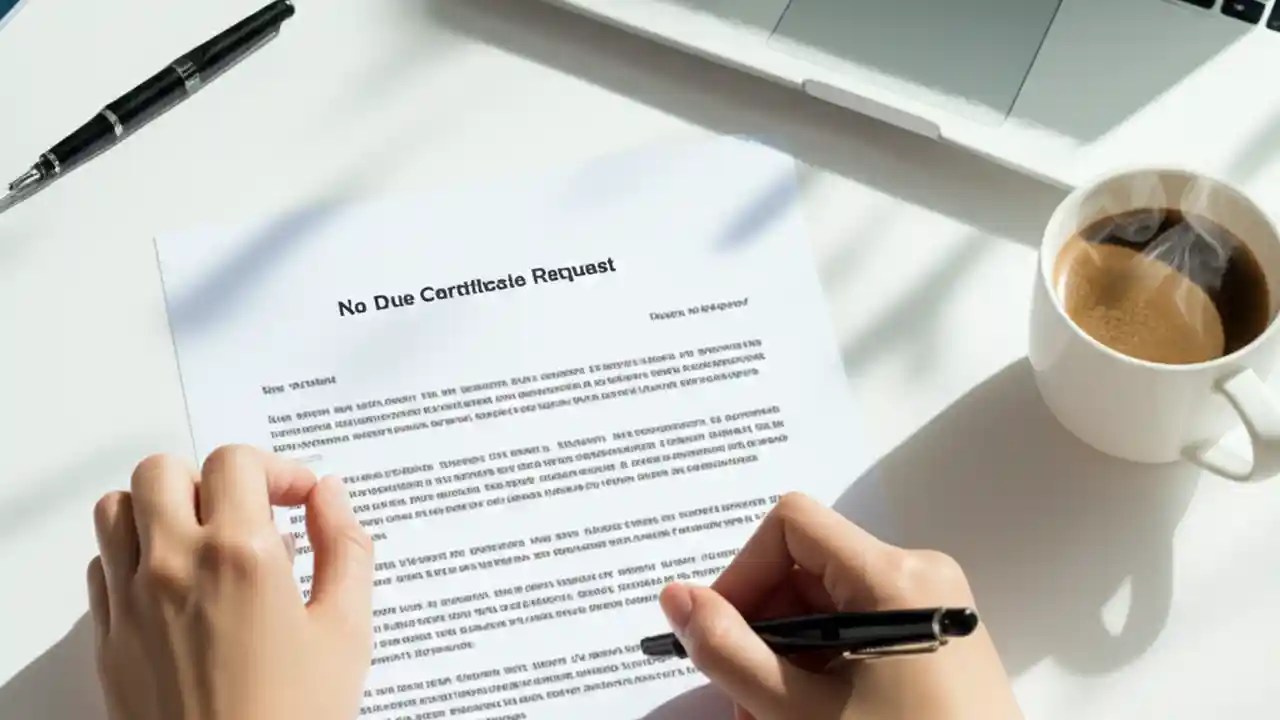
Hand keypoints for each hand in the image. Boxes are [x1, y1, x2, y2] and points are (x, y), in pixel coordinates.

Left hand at [87, 446, 373, 719]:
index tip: (302, 499)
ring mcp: (131, 600)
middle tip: (251, 511)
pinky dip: (133, 556)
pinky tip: (176, 582)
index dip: (277, 469)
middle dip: (212, 480)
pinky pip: (101, 566)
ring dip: (161, 508)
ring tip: (205, 536)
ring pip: (118, 510)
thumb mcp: (347, 630)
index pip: (237, 462)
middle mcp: (175, 565)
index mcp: (241, 554)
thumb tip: (330, 496)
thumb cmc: (294, 717)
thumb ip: (346, 548)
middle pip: (164, 471)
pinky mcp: (108, 637)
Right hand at [659, 493, 1020, 719]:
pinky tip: (808, 713)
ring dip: (785, 655)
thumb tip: (675, 597)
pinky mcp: (936, 638)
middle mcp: (919, 575)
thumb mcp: (801, 711)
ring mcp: (931, 608)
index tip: (717, 633)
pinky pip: (859, 629)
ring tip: (767, 716)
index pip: (792, 525)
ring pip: (828, 603)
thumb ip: (729, 651)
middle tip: (738, 696)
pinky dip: (822, 665)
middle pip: (806, 566)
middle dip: (759, 628)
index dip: (743, 572)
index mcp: (893, 576)